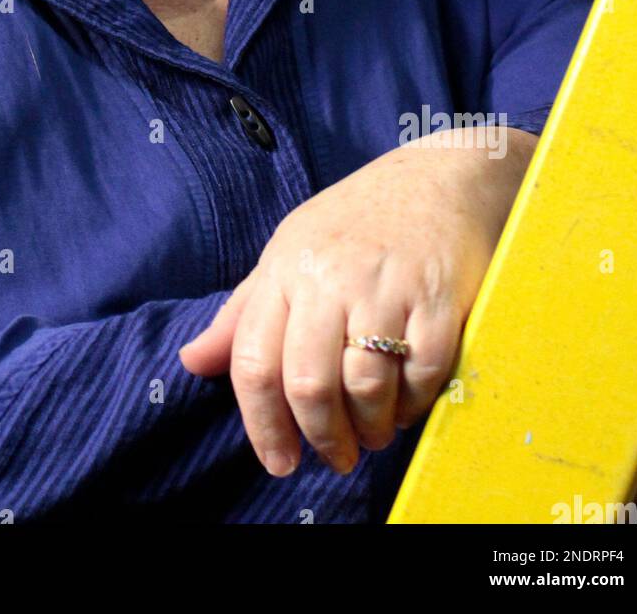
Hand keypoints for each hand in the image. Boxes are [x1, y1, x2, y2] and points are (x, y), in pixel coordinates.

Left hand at [177, 129, 536, 477]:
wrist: (444, 176)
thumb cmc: (359, 219)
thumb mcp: (290, 249)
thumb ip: (244, 312)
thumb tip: (192, 360)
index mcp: (286, 267)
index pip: (254, 361)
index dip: (262, 425)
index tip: (279, 461)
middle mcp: (329, 276)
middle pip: (308, 384)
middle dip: (321, 437)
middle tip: (337, 456)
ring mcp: (386, 287)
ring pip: (365, 388)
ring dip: (370, 428)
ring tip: (375, 432)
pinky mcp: (439, 299)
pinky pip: (422, 375)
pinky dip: (414, 405)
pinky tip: (409, 403)